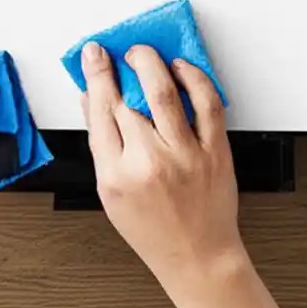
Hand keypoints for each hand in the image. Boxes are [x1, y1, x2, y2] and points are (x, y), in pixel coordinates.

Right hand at [80, 42, 287, 307]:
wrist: (197, 256)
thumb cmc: (152, 230)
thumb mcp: (110, 193)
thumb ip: (101, 145)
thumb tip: (92, 99)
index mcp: (116, 174)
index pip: (100, 110)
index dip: (95, 75)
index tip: (94, 54)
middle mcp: (149, 162)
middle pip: (127, 98)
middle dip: (119, 65)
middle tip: (118, 51)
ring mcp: (184, 155)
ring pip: (164, 91)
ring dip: (152, 62)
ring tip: (145, 54)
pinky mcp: (214, 151)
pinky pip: (206, 103)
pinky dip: (193, 78)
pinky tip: (182, 69)